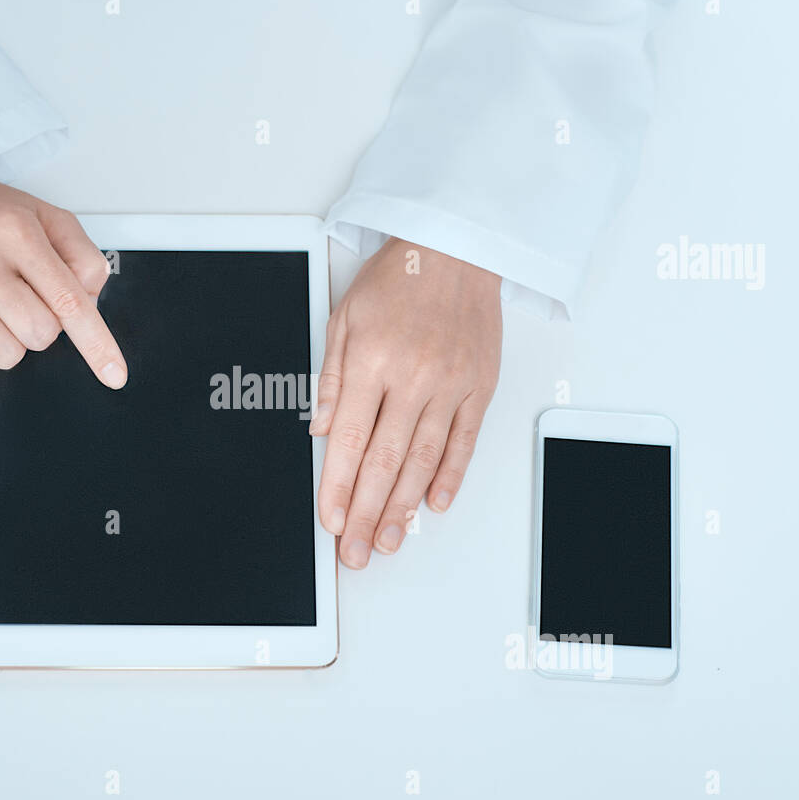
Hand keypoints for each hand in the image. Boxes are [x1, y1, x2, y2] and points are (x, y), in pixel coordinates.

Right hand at [0, 170, 125, 385]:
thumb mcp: (46, 217)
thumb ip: (81, 257)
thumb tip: (91, 302)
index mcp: (17, 234)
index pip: (68, 302)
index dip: (96, 344)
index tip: (114, 375)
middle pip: (41, 335)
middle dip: (45, 326)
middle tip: (27, 297)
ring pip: (7, 354)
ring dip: (13, 339)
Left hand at [310, 237, 500, 568]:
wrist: (455, 248)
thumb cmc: (398, 281)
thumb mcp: (344, 317)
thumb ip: (330, 376)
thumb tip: (319, 428)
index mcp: (372, 361)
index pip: (350, 441)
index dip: (339, 488)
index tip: (332, 520)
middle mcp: (413, 377)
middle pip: (385, 462)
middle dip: (368, 514)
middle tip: (356, 551)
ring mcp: (450, 384)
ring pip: (424, 459)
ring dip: (405, 507)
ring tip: (391, 540)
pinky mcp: (479, 386)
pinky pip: (464, 441)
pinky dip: (449, 476)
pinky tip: (433, 504)